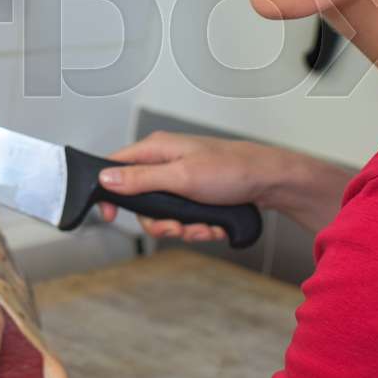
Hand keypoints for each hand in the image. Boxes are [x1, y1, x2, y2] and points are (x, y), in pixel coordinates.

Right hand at [96, 130, 279, 242]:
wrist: (271, 182)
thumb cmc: (233, 169)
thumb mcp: (181, 176)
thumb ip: (141, 179)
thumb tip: (106, 177)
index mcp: (157, 150)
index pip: (115, 167)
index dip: (108, 192)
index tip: (111, 215)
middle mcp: (166, 163)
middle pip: (141, 201)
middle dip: (159, 222)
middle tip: (174, 228)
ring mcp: (181, 180)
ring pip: (164, 214)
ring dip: (182, 228)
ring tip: (202, 227)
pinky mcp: (195, 194)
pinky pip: (184, 218)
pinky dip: (198, 227)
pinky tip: (212, 225)